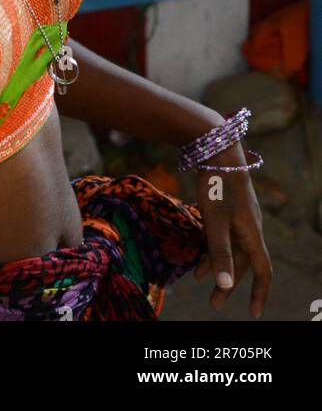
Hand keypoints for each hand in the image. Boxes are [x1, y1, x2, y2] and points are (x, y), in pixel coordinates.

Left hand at [191, 139, 271, 318]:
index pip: (262, 270)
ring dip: (217, 265)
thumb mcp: (215, 222)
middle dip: (228, 283)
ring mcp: (239, 216)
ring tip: (199, 279)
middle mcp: (250, 227)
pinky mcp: (227, 206)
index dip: (259, 292)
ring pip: (231, 248)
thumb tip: (224, 286)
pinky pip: (223, 234)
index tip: (253, 312)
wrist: (215, 148)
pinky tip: (198, 253)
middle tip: (214, 303)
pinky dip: (212, 246)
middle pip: (242, 262)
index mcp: (252, 233)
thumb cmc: (217, 185)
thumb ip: (220, 252)